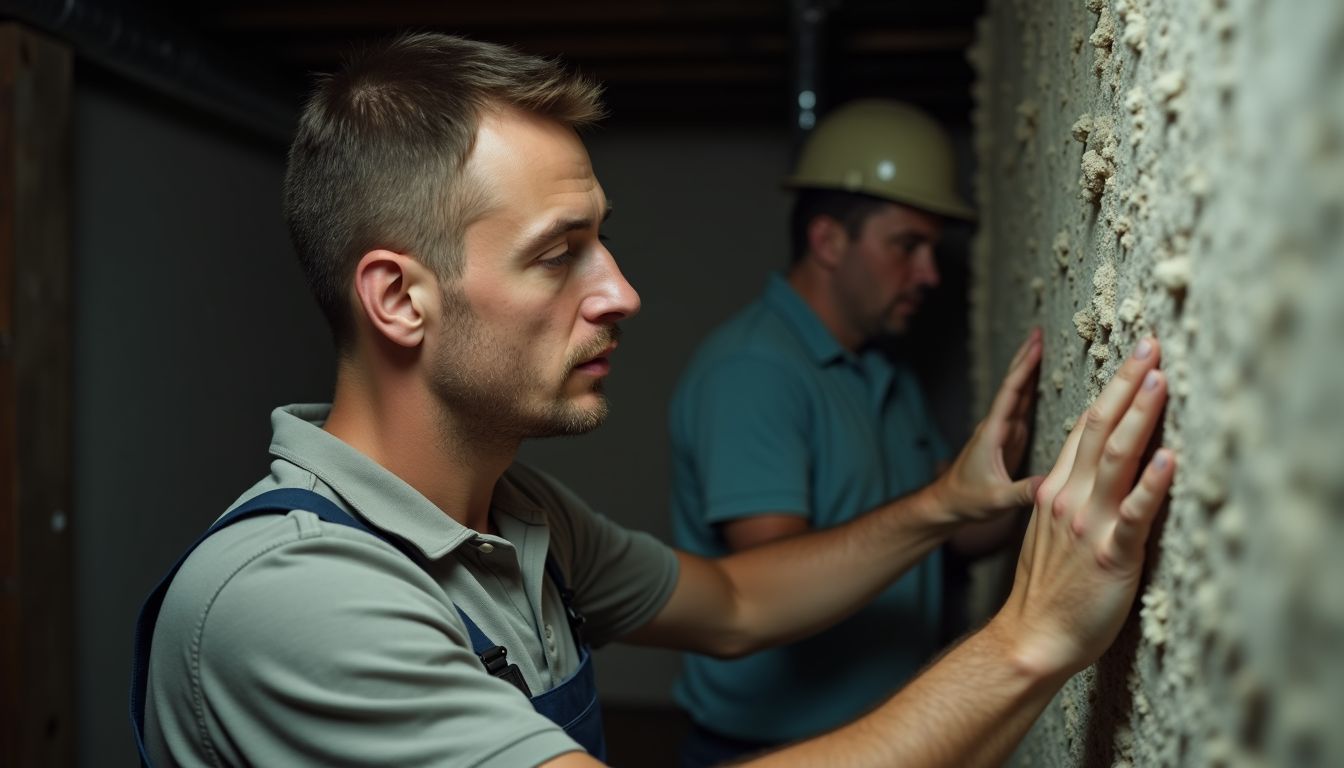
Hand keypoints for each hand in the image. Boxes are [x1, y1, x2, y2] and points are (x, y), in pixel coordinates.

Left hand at [934, 328, 1043, 521]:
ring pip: (1018, 394)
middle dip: (1026, 359)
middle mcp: (997, 426)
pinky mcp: (1008, 439)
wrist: (948, 504)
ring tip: (1043, 347)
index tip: (1037, 345)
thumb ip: (1021, 493)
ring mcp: (1002, 431)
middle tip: (1040, 332)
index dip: (1024, 369)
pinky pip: (1022, 409)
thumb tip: (1049, 487)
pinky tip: (1040, 381)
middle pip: (1014, 385)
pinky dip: (1032, 391)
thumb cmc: (967, 500)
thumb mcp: (995, 499)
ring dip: (1030, 371)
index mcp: (993, 433)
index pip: (1010, 394)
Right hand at [994, 337, 1174, 679]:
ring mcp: (1088, 523)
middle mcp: (1069, 497)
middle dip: (1126, 382)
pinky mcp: (1111, 552)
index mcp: (1057, 490)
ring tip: (1159, 380)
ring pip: (1114, 456)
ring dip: (1139, 414)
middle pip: (1097, 427)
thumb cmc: (1049, 592)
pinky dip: (1153, 483)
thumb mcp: (1052, 533)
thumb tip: (1093, 475)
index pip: (1083, 427)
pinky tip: (1170, 458)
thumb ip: (1070, 499)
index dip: (1110, 389)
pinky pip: (1134, 512)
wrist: (1031, 636)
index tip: (1133, 358)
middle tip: (1150, 344)